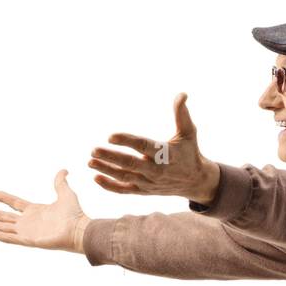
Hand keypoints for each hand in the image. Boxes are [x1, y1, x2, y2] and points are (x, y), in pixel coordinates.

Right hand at [0, 169, 89, 252]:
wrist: (79, 229)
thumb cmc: (75, 214)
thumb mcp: (66, 194)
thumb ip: (60, 182)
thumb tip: (64, 170)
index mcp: (34, 211)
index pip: (13, 203)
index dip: (2, 198)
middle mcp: (28, 222)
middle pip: (3, 217)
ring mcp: (27, 232)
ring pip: (3, 228)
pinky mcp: (29, 241)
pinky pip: (10, 238)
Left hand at [87, 92, 220, 203]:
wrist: (194, 181)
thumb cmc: (189, 152)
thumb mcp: (189, 132)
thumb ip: (182, 114)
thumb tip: (182, 94)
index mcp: (166, 154)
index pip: (144, 146)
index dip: (127, 141)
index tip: (111, 136)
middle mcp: (156, 170)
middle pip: (130, 164)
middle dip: (111, 158)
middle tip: (93, 150)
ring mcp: (148, 182)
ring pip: (124, 177)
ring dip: (106, 170)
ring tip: (90, 161)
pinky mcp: (143, 191)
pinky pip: (124, 190)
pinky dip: (110, 186)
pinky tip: (96, 177)